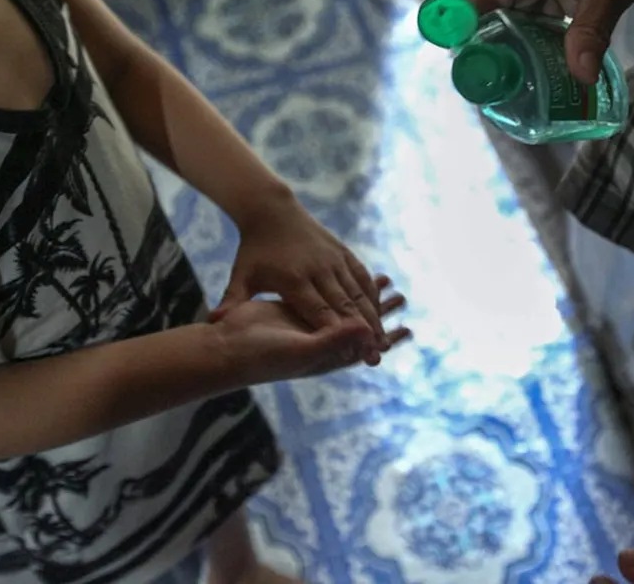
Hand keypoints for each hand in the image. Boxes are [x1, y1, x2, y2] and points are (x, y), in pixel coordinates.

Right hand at [209, 275, 410, 383]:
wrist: (227, 347)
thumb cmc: (261, 355)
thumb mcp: (301, 350)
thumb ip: (332, 341)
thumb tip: (364, 329)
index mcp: (327, 356)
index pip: (361, 348)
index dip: (383, 339)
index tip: (406, 330)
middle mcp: (321, 343)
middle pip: (358, 328)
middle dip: (383, 317)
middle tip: (405, 300)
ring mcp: (308, 326)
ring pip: (343, 309)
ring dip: (365, 299)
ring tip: (385, 287)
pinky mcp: (296, 309)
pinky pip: (324, 297)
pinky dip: (339, 287)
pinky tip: (341, 277)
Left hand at [225, 194, 388, 364]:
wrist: (272, 210)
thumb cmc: (254, 249)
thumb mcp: (242, 274)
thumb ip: (233, 300)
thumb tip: (214, 321)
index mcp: (293, 279)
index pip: (319, 311)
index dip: (336, 332)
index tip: (349, 354)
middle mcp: (318, 269)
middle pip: (345, 305)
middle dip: (362, 332)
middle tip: (376, 356)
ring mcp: (333, 260)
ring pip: (359, 293)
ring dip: (374, 318)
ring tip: (385, 342)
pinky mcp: (343, 252)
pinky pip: (362, 277)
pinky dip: (373, 296)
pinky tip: (381, 314)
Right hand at [471, 0, 633, 84]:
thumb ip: (592, 30)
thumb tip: (580, 76)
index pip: (475, 14)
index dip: (473, 50)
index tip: (484, 87)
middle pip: (495, 27)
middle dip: (504, 64)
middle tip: (516, 105)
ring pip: (520, 29)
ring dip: (528, 59)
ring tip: (537, 99)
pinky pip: (541, 24)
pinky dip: (549, 47)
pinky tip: (559, 74)